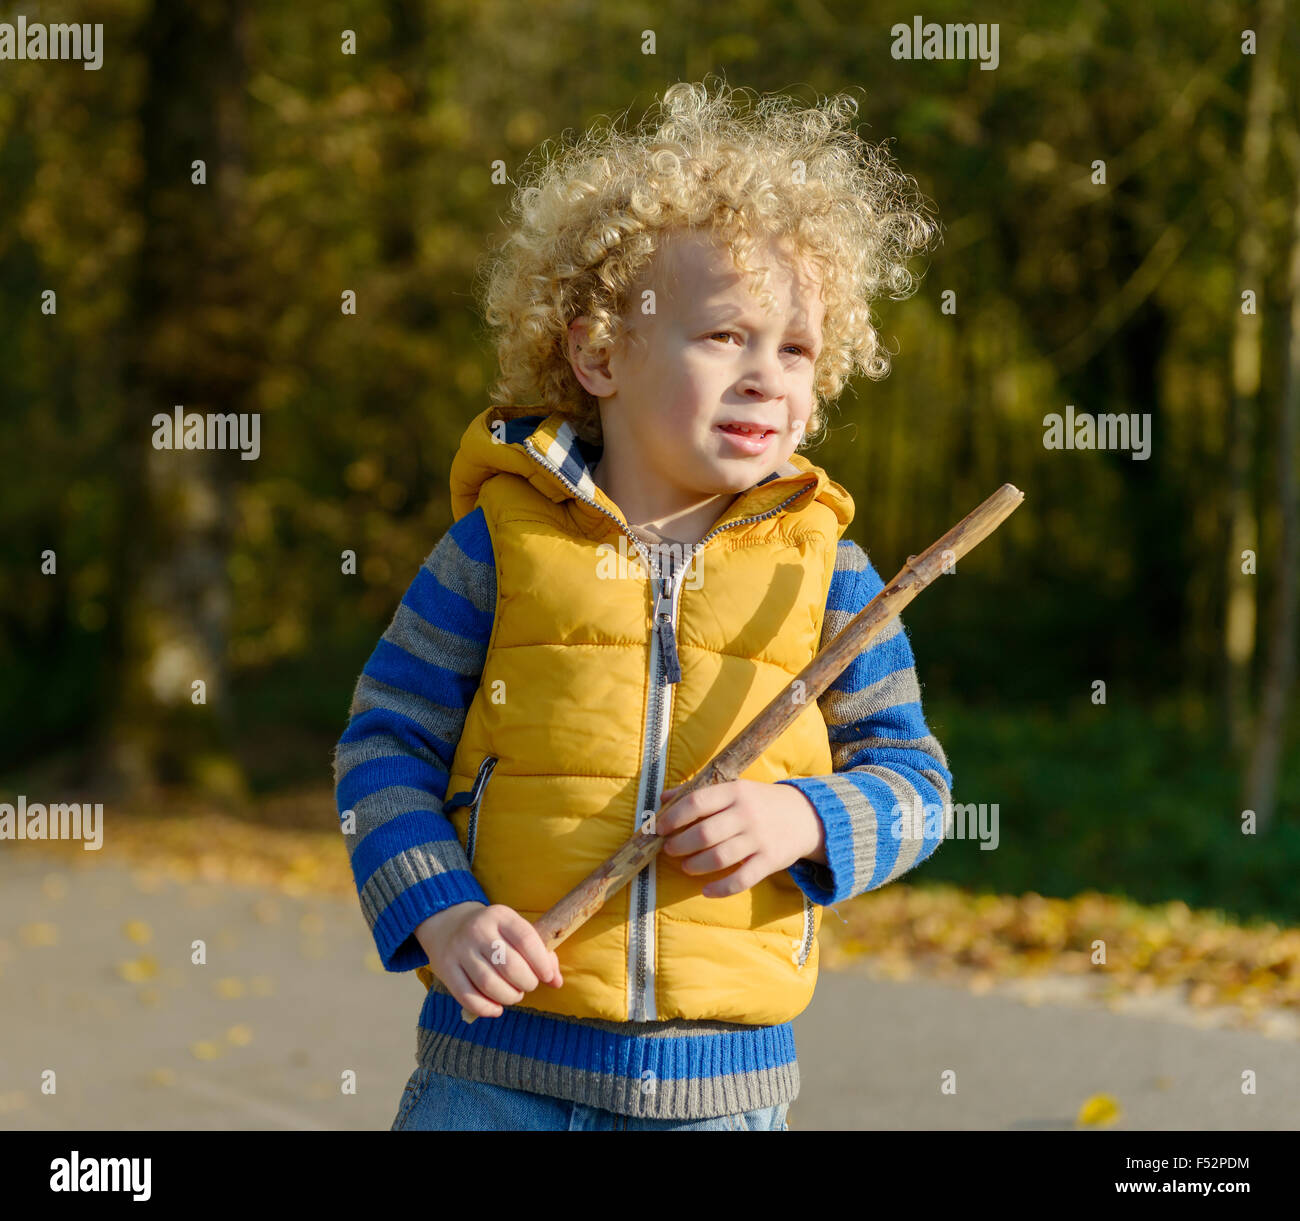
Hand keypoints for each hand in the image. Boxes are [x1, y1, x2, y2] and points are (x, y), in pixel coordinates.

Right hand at [413, 901, 562, 1018]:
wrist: (447, 923)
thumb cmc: (492, 931)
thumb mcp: (514, 929)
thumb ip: (539, 952)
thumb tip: (557, 981)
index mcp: (500, 916)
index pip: (526, 940)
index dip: (542, 963)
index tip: (548, 976)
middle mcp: (478, 930)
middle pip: (510, 966)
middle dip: (527, 983)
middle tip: (528, 985)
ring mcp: (460, 950)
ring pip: (490, 984)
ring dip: (509, 997)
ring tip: (514, 994)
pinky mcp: (446, 969)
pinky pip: (467, 997)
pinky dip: (486, 1009)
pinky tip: (496, 1008)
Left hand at [654, 780, 825, 897]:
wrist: (805, 815)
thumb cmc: (759, 801)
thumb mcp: (733, 788)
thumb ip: (698, 792)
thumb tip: (663, 799)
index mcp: (735, 791)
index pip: (697, 802)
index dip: (674, 817)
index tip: (660, 828)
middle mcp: (746, 814)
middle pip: (704, 833)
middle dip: (680, 845)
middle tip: (669, 849)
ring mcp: (759, 838)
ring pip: (719, 857)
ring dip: (695, 865)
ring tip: (685, 866)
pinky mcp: (769, 861)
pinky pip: (741, 880)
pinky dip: (720, 889)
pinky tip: (706, 890)